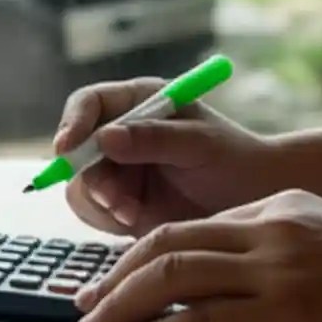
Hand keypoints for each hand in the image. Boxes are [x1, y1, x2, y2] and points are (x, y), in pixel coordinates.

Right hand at [55, 78, 277, 235]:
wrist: (254, 202)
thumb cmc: (235, 161)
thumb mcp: (200, 144)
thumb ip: (154, 138)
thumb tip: (104, 138)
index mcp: (138, 102)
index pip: (88, 104)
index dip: (72, 123)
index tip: (67, 149)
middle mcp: (119, 133)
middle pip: (76, 148)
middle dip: (89, 175)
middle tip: (115, 198)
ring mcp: (116, 169)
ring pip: (79, 183)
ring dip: (100, 200)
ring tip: (133, 211)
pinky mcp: (119, 201)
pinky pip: (92, 210)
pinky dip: (106, 218)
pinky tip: (136, 219)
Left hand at [73, 190, 321, 321]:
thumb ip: (268, 245)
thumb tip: (209, 278)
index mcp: (276, 206)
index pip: (185, 228)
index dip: (136, 257)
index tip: (108, 283)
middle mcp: (270, 230)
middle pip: (165, 246)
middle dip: (112, 279)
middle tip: (82, 306)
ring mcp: (279, 271)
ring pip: (172, 278)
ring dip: (120, 307)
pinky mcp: (290, 316)